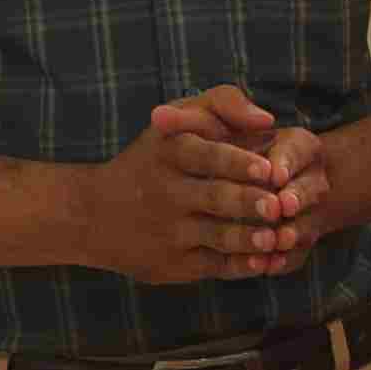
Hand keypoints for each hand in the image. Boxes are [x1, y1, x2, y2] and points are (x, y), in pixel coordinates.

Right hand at [61, 89, 307, 287]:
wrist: (93, 214)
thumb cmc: (153, 159)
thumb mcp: (177, 119)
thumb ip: (223, 103)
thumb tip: (267, 119)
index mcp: (170, 151)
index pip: (206, 155)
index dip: (237, 162)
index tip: (267, 168)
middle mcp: (167, 191)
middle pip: (215, 197)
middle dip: (247, 202)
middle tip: (276, 206)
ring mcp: (170, 231)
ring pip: (217, 235)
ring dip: (248, 239)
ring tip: (273, 239)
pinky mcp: (174, 264)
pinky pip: (214, 265)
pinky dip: (241, 265)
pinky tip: (264, 260)